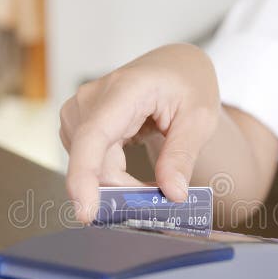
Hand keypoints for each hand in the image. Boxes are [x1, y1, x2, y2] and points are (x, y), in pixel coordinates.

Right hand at [59, 44, 220, 222]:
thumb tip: (172, 193)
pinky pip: (90, 164)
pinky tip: (133, 172)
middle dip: (124, 190)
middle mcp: (92, 98)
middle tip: (160, 198)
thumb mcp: (199, 117)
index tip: (86, 212)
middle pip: (94, 162)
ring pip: (91, 168)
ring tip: (152, 178)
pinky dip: (112, 177)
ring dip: (119, 185)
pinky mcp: (77, 125)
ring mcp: (80, 111)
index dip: (84, 176)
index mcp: (125, 89)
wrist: (173, 66)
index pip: (93, 136)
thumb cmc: (187, 84)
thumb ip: (182, 155)